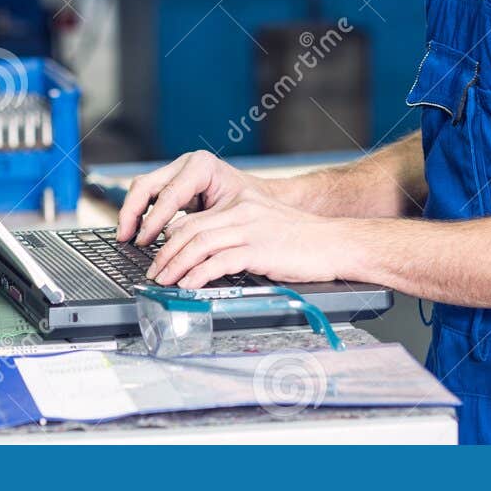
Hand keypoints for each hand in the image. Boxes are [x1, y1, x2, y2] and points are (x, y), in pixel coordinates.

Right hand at [116, 150, 265, 244]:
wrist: (263, 200)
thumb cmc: (251, 207)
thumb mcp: (227, 216)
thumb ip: (198, 225)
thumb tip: (171, 242)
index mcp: (202, 165)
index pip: (169, 194)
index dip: (153, 219)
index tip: (143, 240)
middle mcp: (187, 163)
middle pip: (147, 184)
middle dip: (132, 212)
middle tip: (125, 237)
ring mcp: (178, 170)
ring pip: (143, 188)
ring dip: (132, 213)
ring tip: (125, 236)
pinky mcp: (174, 182)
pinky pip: (149, 195)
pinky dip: (140, 213)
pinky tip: (136, 231)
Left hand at [145, 188, 351, 288]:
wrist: (337, 244)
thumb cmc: (304, 242)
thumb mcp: (264, 229)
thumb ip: (236, 236)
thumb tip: (205, 258)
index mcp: (240, 204)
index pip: (193, 218)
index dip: (169, 237)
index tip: (158, 255)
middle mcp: (241, 211)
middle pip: (189, 229)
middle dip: (165, 253)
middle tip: (153, 272)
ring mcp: (249, 229)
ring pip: (198, 244)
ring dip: (175, 265)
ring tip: (163, 282)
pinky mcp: (258, 249)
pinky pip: (218, 262)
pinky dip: (198, 275)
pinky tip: (189, 286)